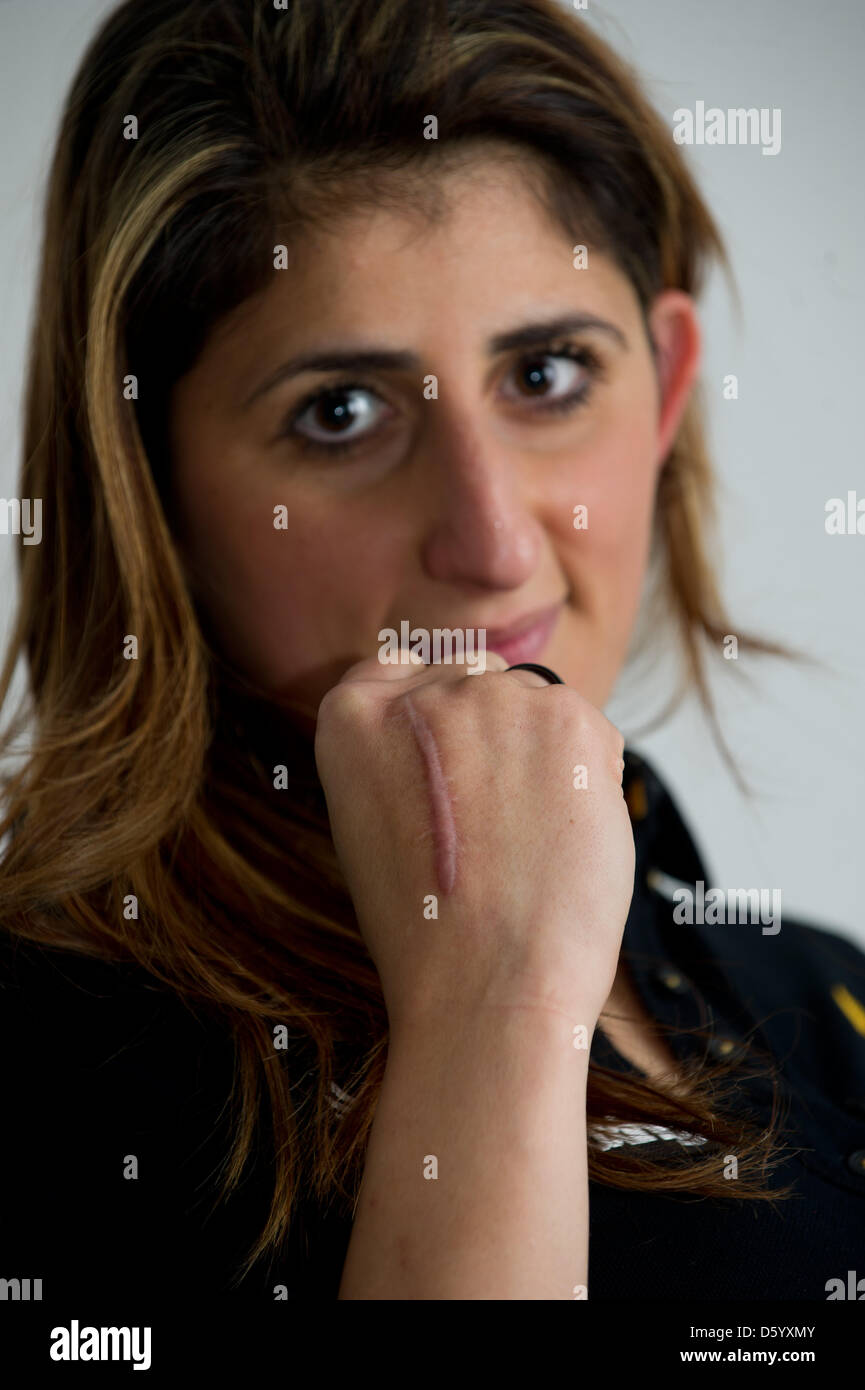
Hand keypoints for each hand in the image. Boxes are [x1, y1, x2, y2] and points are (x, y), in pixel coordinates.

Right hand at [314, 653, 633, 1032]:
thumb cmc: (429, 928)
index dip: (436, 722)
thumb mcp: (369, 822)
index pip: (404, 670)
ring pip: (534, 703)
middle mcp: (420, 688)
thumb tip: (453, 727)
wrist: (490, 985)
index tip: (448, 769)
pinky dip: (587, 775)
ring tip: (528, 840)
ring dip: (541, 754)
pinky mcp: (568, 716)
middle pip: (475, 680)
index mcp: (350, 713)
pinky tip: (564, 834)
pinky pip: (587, 728)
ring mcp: (495, 696)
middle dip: (492, 736)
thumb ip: (399, 753)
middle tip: (495, 823)